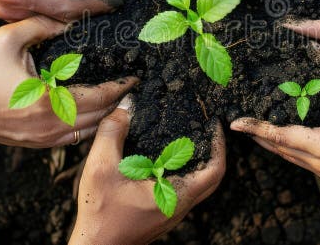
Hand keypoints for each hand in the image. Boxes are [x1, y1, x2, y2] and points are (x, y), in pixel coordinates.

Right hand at [0, 0, 118, 21]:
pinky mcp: (1, 8)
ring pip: (46, 17)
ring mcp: (4, 13)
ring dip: (69, 9)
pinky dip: (52, 4)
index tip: (115, 2)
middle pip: (59, 18)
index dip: (94, 7)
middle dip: (86, 10)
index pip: (67, 9)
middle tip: (111, 2)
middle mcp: (11, 10)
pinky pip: (34, 11)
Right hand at [0, 16, 138, 146]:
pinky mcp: (42, 144)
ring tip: (120, 98)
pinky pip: (77, 137)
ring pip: (92, 131)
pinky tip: (97, 112)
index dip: (121, 86)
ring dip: (108, 116)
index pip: (100, 96)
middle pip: (102, 117)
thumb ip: (39, 24)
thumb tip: (68, 19)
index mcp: (50, 100)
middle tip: (132, 86)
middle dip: (120, 102)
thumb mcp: (7, 39)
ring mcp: (48, 138)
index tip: (135, 76)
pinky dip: (91, 125)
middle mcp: (53, 124)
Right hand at [71, 105, 225, 244]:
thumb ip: (112, 132)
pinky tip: (164, 156)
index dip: (219, 144)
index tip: (214, 123)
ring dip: (198, 161)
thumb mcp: (100, 166)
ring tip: (187, 136)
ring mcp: (172, 211)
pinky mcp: (162, 213)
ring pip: (198, 184)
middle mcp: (180, 205)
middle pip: (212, 177)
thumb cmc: (99, 212)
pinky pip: (183, 188)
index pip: (215, 170)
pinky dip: (182, 170)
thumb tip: (127, 105)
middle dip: (213, 150)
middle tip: (205, 127)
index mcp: (176, 195)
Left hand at [230, 45, 319, 182]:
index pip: (283, 137)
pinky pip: (301, 161)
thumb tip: (311, 44)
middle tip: (237, 121)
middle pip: (281, 150)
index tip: (236, 122)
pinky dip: (287, 148)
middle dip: (258, 135)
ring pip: (289, 158)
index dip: (257, 128)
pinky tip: (275, 134)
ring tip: (251, 126)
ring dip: (270, 143)